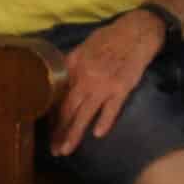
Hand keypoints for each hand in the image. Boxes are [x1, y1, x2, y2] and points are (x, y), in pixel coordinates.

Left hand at [49, 10, 164, 156]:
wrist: (135, 32)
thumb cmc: (108, 39)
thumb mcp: (82, 48)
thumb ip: (69, 66)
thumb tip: (57, 80)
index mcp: (73, 68)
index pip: (57, 98)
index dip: (51, 117)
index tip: (48, 133)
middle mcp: (85, 78)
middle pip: (67, 110)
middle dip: (58, 132)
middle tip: (53, 151)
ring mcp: (104, 84)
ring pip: (85, 113)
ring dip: (74, 133)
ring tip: (66, 150)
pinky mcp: (122, 88)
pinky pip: (112, 108)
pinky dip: (105, 121)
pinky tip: (98, 134)